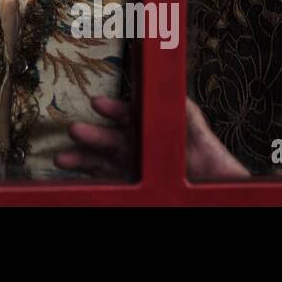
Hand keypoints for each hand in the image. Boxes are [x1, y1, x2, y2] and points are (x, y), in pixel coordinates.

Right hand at [54, 95, 250, 179]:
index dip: (114, 110)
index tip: (98, 104)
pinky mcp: (134, 191)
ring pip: (103, 164)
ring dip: (82, 160)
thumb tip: (169, 86)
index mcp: (155, 133)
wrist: (220, 195)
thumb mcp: (202, 136)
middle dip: (91, 135)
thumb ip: (186, 113)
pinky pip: (109, 183)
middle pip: (111, 141)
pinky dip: (90, 179)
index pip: (129, 117)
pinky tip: (75, 177)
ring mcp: (135, 172)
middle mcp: (141, 151)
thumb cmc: (216, 168)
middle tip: (74, 130)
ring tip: (62, 159)